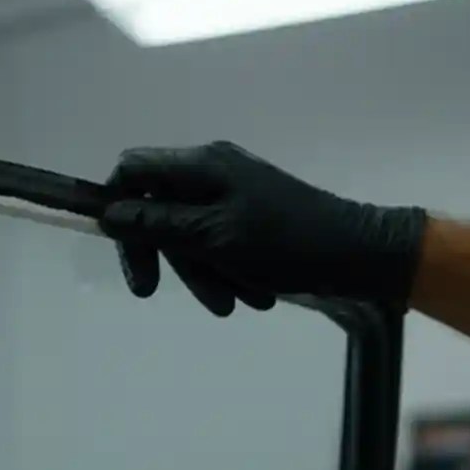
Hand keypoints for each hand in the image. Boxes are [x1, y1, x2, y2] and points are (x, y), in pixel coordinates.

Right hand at [99, 142, 426, 315]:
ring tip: (231, 304)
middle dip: (164, 254)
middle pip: (157, 208)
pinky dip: (226, 270)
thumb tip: (108, 212)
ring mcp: (235, 192)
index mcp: (201, 165)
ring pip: (189, 232)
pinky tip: (250, 295)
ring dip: (201, 272)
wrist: (361, 255)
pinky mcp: (253, 216)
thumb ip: (156, 223)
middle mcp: (213, 170)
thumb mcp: (211, 237)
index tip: (120, 245)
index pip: (134, 168)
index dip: (116, 203)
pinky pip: (219, 242)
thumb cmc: (285, 242)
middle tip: (153, 291)